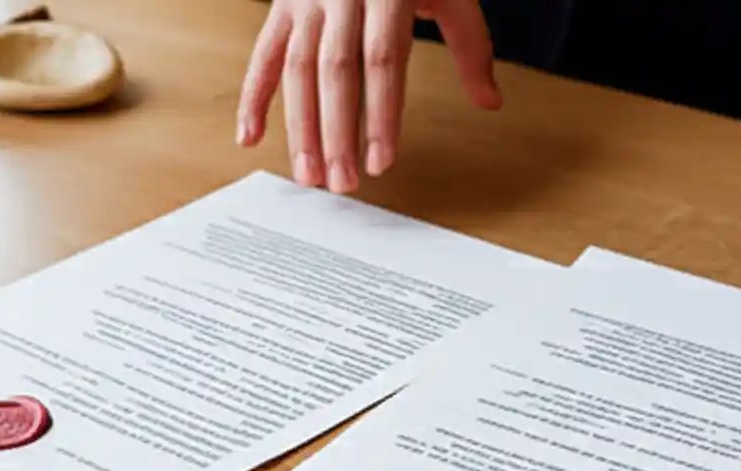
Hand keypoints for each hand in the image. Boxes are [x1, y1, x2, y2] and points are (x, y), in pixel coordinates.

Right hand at [235, 0, 501, 192]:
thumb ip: (470, 45)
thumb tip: (490, 101)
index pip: (382, 60)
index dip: (381, 114)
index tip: (382, 160)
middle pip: (335, 72)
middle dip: (336, 133)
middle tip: (342, 182)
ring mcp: (306, 0)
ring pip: (297, 70)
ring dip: (299, 128)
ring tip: (308, 175)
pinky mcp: (281, 6)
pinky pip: (263, 56)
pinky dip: (253, 97)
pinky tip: (250, 137)